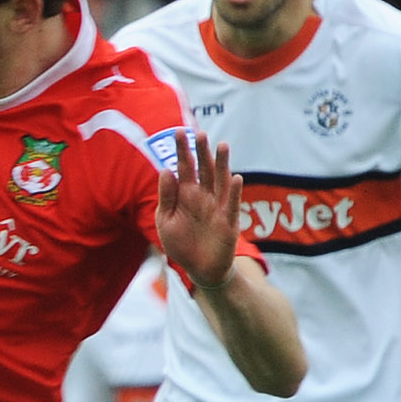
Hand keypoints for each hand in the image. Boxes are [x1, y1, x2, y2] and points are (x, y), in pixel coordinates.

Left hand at [154, 129, 242, 287]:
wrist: (199, 269)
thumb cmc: (181, 244)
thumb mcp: (165, 221)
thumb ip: (166, 197)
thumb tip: (165, 171)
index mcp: (185, 195)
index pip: (184, 168)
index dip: (183, 151)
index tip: (179, 132)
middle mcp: (203, 197)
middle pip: (203, 170)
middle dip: (201, 152)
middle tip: (199, 133)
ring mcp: (217, 208)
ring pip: (220, 181)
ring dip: (221, 164)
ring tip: (221, 145)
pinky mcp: (228, 222)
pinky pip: (231, 205)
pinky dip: (233, 192)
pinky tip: (234, 178)